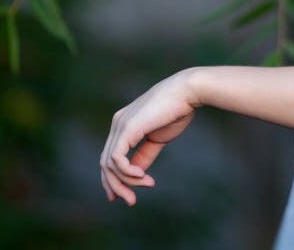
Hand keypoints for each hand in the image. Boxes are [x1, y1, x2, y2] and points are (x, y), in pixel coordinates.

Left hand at [100, 69, 196, 205]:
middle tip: (131, 201)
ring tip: (147, 184)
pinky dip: (127, 172)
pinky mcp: (126, 128)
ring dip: (126, 181)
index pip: (110, 157)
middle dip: (116, 186)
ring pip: (110, 164)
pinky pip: (116, 159)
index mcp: (124, 124)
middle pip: (106, 163)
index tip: (126, 195)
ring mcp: (120, 125)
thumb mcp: (158, 138)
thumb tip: (136, 174)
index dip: (113, 179)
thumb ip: (145, 154)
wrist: (187, 92)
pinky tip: (142, 176)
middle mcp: (117, 124)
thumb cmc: (177, 111)